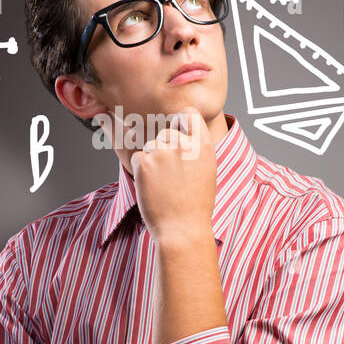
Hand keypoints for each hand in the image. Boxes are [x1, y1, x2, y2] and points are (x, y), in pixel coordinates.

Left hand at [129, 107, 215, 241]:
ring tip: (164, 185)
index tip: (178, 134)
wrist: (182, 230)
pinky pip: (137, 157)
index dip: (180, 123)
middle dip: (164, 149)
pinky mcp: (144, 163)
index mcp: (203, 145)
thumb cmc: (195, 205)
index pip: (188, 114)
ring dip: (152, 161)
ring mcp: (163, 152)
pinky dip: (141, 171)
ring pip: (150, 146)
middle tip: (171, 176)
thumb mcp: (206, 170)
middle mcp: (183, 144)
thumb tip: (180, 132)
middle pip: (165, 133)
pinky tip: (153, 188)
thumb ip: (195, 148)